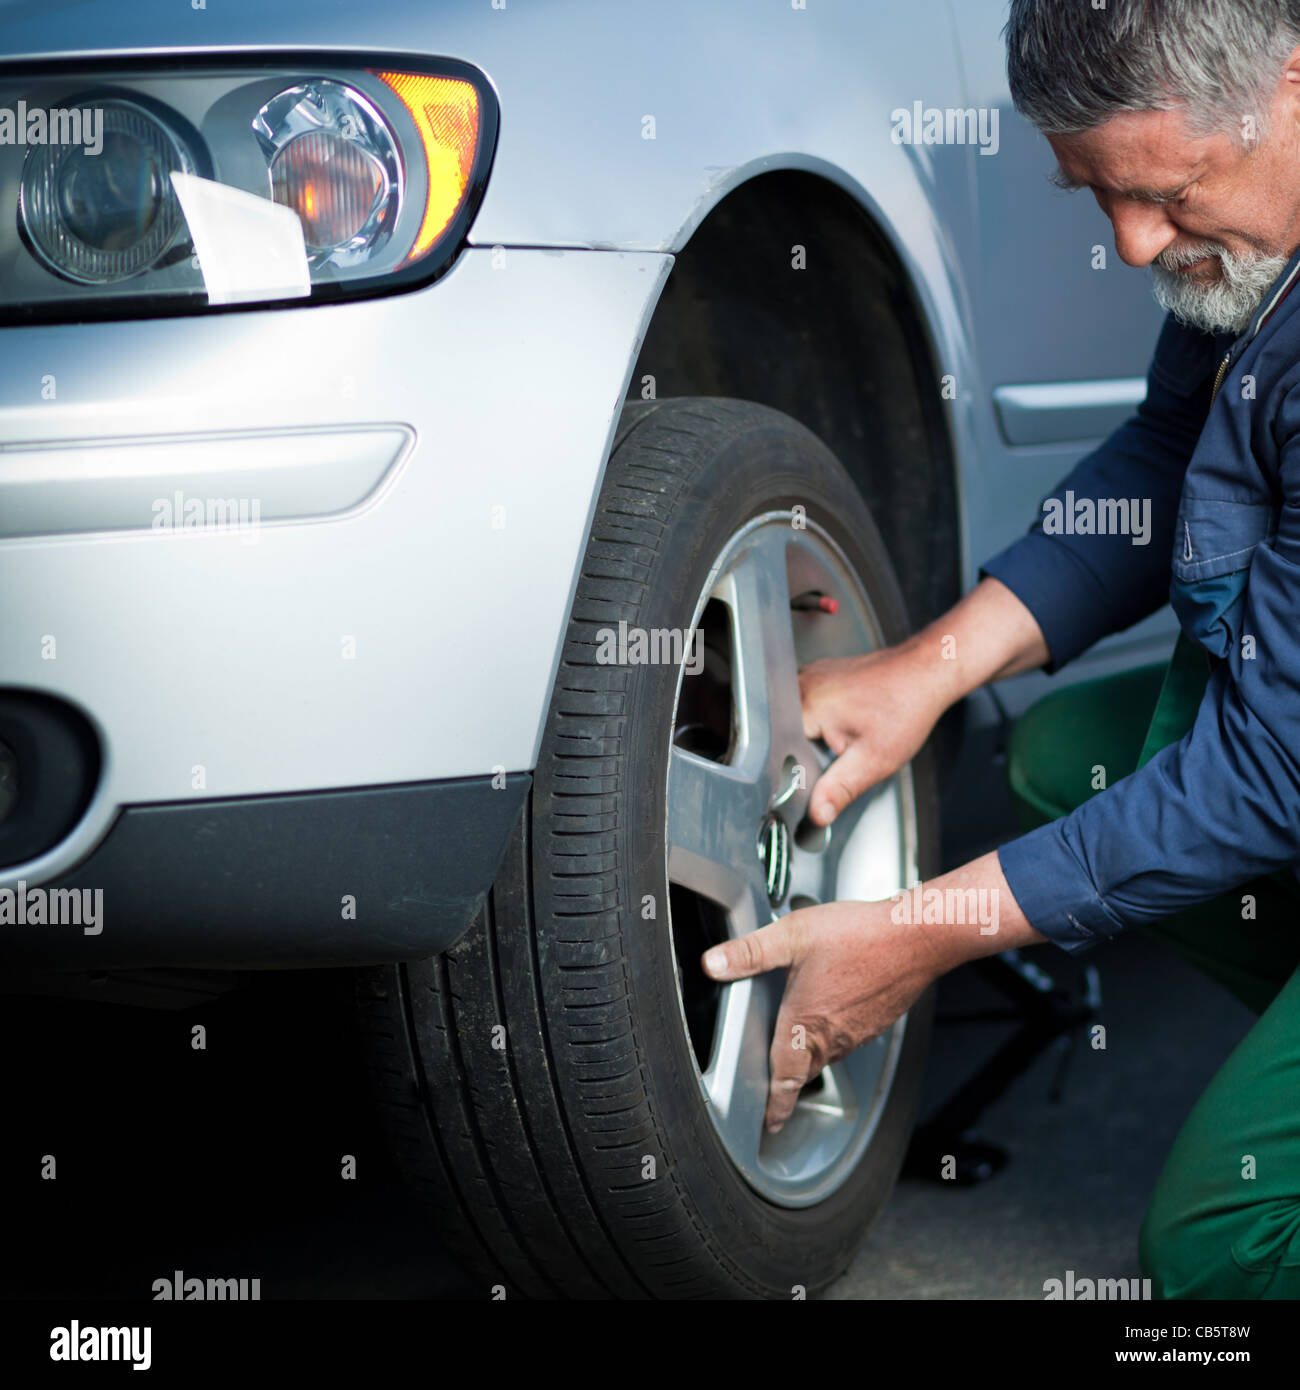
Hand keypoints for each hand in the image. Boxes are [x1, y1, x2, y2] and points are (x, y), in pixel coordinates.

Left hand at [701, 899, 948, 1132]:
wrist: (918, 937)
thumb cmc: (861, 936)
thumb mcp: (793, 935)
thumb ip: (750, 952)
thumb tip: (714, 963)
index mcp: (805, 1023)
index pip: (784, 1077)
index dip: (774, 1105)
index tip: (770, 1123)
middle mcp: (833, 1035)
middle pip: (805, 1069)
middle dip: (789, 1081)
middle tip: (777, 1090)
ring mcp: (859, 1030)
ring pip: (828, 1054)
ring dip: (812, 1056)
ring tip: (799, 1047)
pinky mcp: (878, 1019)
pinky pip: (850, 1038)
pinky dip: (835, 1036)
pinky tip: (832, 1012)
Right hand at [799, 643, 947, 826]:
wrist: (925, 673)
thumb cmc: (904, 708)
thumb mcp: (872, 760)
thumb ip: (838, 789)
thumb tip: (816, 815)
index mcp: (806, 705)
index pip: (779, 753)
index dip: (798, 774)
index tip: (822, 781)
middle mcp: (802, 685)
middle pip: (785, 738)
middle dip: (809, 756)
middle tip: (844, 753)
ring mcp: (810, 677)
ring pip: (795, 724)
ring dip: (815, 740)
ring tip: (850, 734)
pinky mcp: (820, 676)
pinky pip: (807, 708)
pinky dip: (822, 723)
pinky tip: (848, 724)